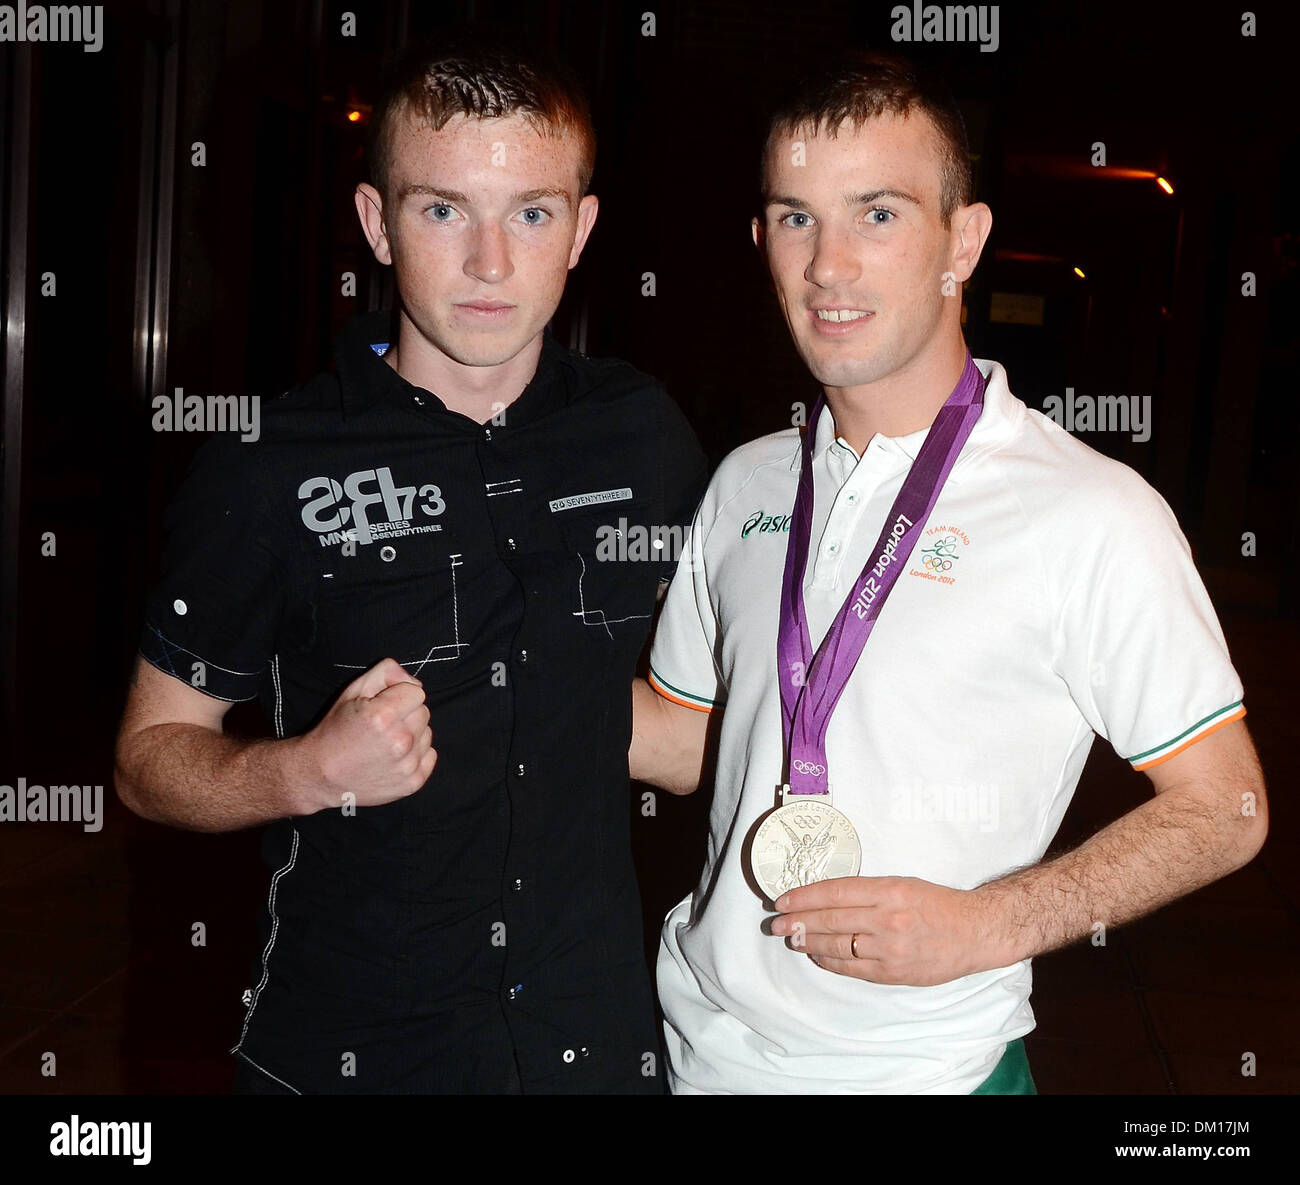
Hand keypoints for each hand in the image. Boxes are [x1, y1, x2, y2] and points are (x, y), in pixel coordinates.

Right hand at [292, 657, 435, 812]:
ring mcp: (407, 765)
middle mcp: (399, 740)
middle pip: (424, 713)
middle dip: (406, 714)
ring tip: (385, 743)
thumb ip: (386, 672)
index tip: (384, 705)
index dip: (400, 695)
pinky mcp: (413, 782)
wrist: (320, 775)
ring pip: (427, 734)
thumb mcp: (353, 690)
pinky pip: (429, 756)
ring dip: (412, 735)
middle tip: (382, 726)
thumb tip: (414, 680)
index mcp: (384, 715)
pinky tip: (393, 757)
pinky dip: (416, 755)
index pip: (417, 692)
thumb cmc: (336, 731)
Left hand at [768, 875, 1004, 985]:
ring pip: (837, 945)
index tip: (783, 900)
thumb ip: (867, 891)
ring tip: (791, 939)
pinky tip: (817, 955)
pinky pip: (852, 968)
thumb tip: (825, 897)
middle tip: (775, 923)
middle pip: (831, 920)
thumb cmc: (937, 904)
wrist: (973, 932)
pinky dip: (830, 961)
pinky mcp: (893, 973)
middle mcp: (888, 919)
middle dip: (798, 922)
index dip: (805, 896)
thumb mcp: (903, 884)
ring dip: (809, 942)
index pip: (836, 892)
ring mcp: (890, 949)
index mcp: (889, 890)